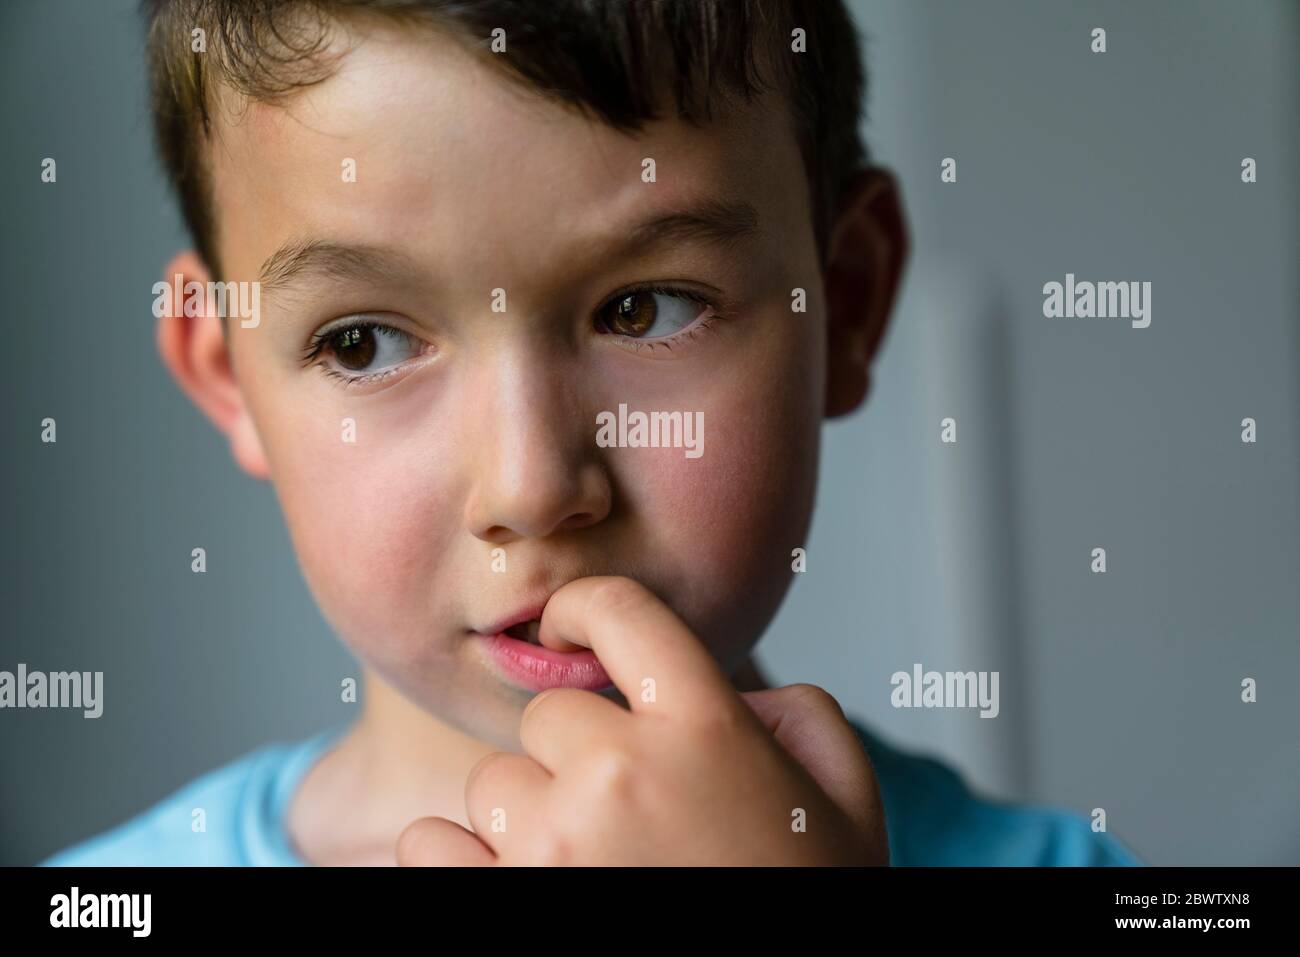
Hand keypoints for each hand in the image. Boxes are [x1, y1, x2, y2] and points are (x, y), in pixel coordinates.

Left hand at [396, 576, 888, 864]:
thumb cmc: (810, 892)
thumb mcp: (843, 795)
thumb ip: (795, 712)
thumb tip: (729, 695)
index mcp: (703, 728)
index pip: (618, 609)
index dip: (587, 609)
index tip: (575, 628)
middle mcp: (620, 775)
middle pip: (548, 714)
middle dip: (579, 754)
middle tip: (626, 812)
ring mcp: (554, 847)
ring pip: (493, 783)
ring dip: (528, 816)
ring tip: (588, 863)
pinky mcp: (504, 903)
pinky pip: (428, 844)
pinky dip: (460, 860)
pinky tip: (515, 876)